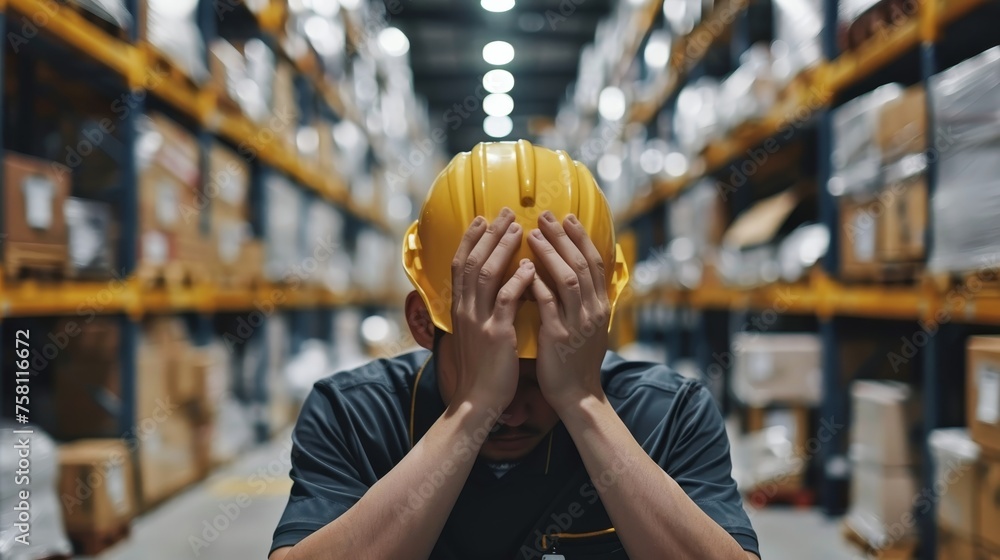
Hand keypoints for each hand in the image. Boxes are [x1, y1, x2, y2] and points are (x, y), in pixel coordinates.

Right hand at [448, 208, 535, 411]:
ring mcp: (478, 321)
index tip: (483, 218)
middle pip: (472, 261)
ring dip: (502, 248)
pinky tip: (529, 267)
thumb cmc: (482, 367)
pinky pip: (505, 301)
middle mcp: (465, 310)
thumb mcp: (475, 333)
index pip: (460, 264)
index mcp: (460, 308)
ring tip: (518, 228)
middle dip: (488, 234)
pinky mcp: (495, 334)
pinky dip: (516, 281)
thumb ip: (480, 308)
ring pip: (486, 274)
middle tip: (504, 212)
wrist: (478, 400)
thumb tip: (489, 287)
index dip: (471, 239)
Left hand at [526, 211, 609, 412]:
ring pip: (568, 278)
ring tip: (532, 234)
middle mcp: (593, 310)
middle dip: (564, 237)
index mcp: (601, 306)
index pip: (595, 262)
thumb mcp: (590, 327)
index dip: (581, 238)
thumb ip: (585, 301)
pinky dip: (538, 283)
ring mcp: (577, 322)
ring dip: (550, 253)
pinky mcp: (559, 335)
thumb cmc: (578, 360)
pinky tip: (525, 268)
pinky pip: (549, 302)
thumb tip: (578, 275)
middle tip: (545, 215)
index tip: (567, 218)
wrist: (576, 394)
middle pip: (582, 263)